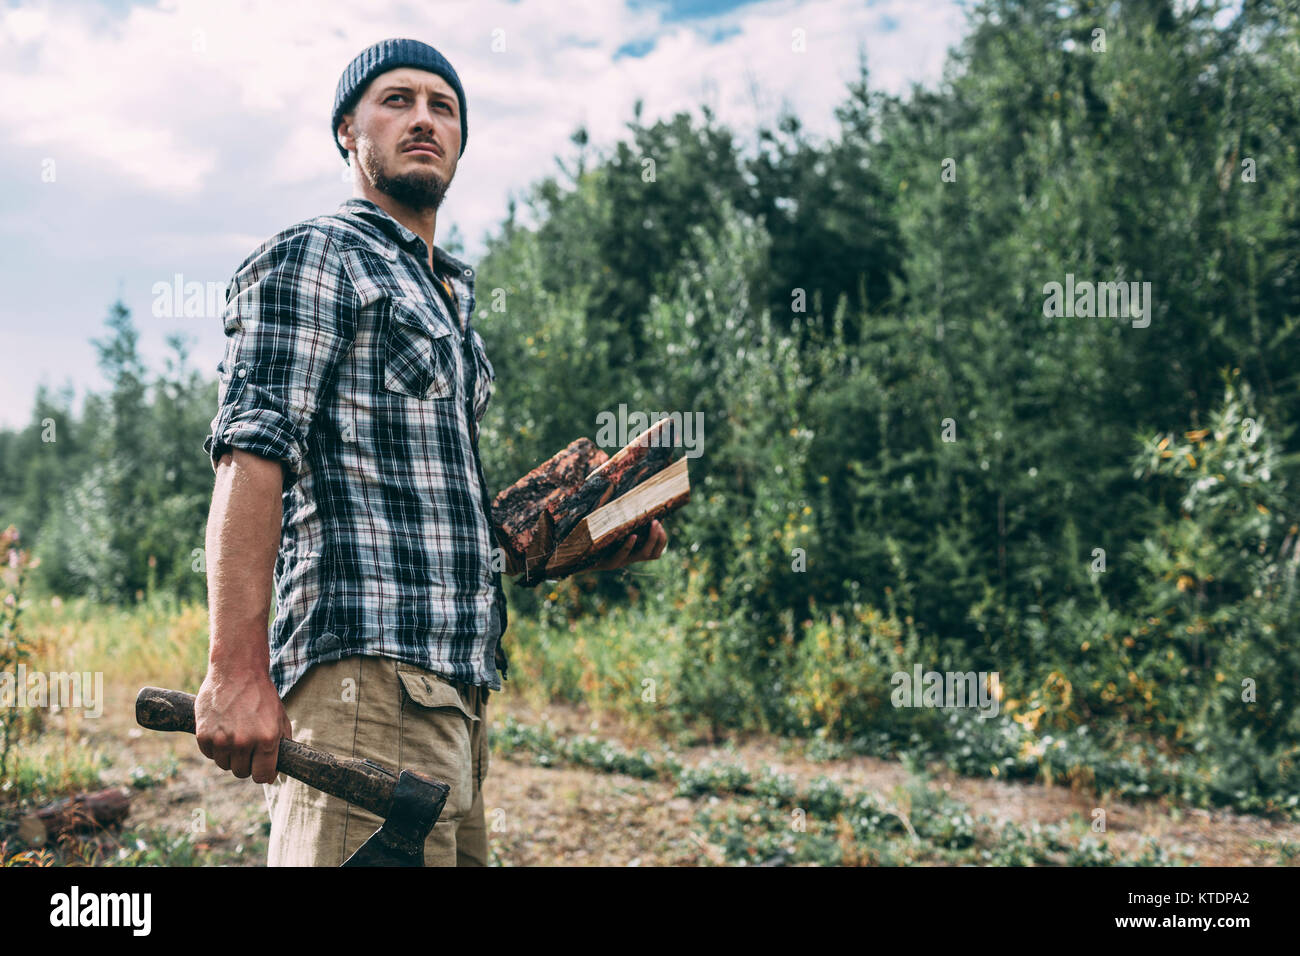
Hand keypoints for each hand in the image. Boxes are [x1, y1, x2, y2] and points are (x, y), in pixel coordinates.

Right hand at [194, 662, 293, 784]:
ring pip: (224, 764)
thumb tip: (275, 775)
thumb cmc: (261, 695)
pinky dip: (214, 746)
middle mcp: (244, 742)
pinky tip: (221, 727)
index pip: (262, 777)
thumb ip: (281, 746)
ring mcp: (222, 740)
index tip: (259, 766)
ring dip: (229, 754)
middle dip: (245, 762)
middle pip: (241, 772)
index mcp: (267, 739)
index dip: (261, 773)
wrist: (237, 670)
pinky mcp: (204, 735)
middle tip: (246, 743)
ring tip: (234, 732)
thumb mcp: (280, 718)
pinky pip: (209, 754)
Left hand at [585, 519, 667, 571]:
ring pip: (643, 555)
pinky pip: (621, 556)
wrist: (577, 558)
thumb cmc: (596, 539)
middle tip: (656, 522)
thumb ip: (624, 523)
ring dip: (650, 539)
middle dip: (659, 537)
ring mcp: (620, 562)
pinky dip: (629, 546)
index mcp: (633, 553)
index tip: (660, 522)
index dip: (662, 539)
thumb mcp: (612, 531)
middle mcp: (630, 559)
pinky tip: (632, 536)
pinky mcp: (608, 563)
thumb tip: (636, 502)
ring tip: (652, 525)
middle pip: (653, 554)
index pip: (656, 551)